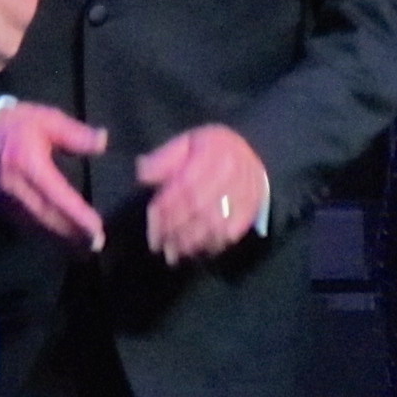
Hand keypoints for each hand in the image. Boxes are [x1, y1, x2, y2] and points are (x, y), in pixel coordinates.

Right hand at [0, 100, 108, 251]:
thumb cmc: (14, 124)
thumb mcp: (46, 119)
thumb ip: (75, 133)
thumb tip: (103, 142)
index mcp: (31, 166)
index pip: (58, 197)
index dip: (78, 216)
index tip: (97, 230)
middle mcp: (18, 190)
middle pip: (49, 218)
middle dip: (72, 234)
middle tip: (95, 245)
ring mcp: (6, 201)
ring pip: (36, 226)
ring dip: (59, 238)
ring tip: (81, 247)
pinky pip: (24, 225)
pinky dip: (43, 234)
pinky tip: (57, 238)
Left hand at [134, 125, 270, 263]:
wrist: (252, 150)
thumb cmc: (211, 149)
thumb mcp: (186, 143)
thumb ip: (164, 158)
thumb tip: (142, 174)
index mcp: (211, 150)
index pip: (185, 184)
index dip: (167, 207)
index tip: (153, 223)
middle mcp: (230, 170)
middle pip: (199, 205)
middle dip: (177, 228)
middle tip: (160, 245)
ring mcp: (245, 189)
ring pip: (217, 220)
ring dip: (193, 240)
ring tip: (176, 253)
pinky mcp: (254, 205)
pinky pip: (235, 228)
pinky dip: (216, 242)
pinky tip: (200, 250)